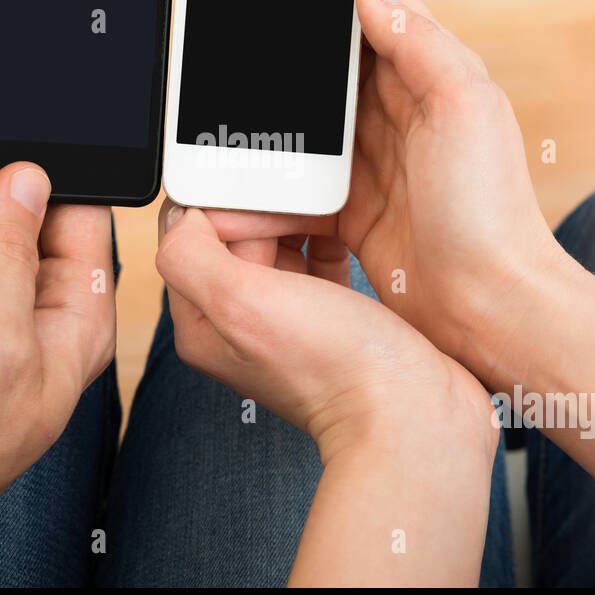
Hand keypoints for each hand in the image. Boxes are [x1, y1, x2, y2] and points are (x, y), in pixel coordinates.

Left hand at [155, 200, 497, 584]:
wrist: (412, 412)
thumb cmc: (331, 364)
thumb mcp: (242, 302)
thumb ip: (194, 256)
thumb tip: (182, 217)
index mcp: (204, 325)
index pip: (188, 242)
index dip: (212, 206)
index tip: (246, 184)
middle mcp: (242, 324)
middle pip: (232, 239)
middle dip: (257, 207)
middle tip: (287, 183)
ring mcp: (289, 322)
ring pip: (277, 245)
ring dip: (293, 215)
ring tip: (316, 191)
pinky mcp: (333, 316)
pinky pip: (318, 258)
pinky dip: (326, 235)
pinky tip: (342, 220)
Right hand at [203, 0, 563, 382]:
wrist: (488, 308)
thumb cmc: (489, 209)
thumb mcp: (466, 104)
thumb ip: (420, 40)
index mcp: (427, 81)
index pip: (366, 25)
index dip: (325, 5)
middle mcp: (396, 120)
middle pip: (324, 79)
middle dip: (282, 68)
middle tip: (228, 55)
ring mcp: (369, 169)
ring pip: (304, 131)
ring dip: (270, 126)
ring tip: (223, 114)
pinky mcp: (347, 215)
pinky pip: (296, 186)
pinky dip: (271, 182)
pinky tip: (241, 179)